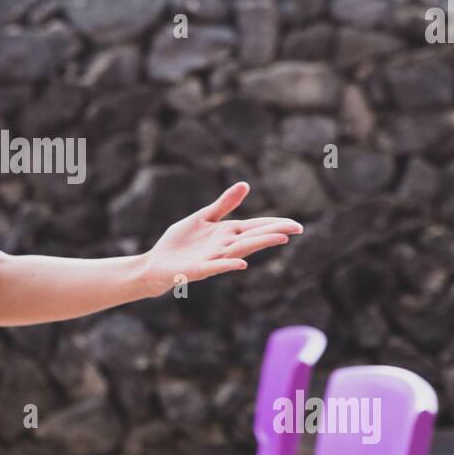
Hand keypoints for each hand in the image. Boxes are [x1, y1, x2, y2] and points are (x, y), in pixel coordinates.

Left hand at [140, 182, 301, 296]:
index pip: (255, 227)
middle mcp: (224, 246)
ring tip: (280, 239)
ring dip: (259, 245)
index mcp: (227, 233)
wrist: (156, 263)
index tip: (297, 224)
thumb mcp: (203, 217)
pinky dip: (228, 265)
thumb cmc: (180, 242)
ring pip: (240, 250)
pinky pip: (215, 267)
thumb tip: (245, 185)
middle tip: (297, 229)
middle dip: (274, 232)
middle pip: (253, 237)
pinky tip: (242, 263)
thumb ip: (224, 204)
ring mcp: (212, 259)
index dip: (275, 225)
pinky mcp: (197, 270)